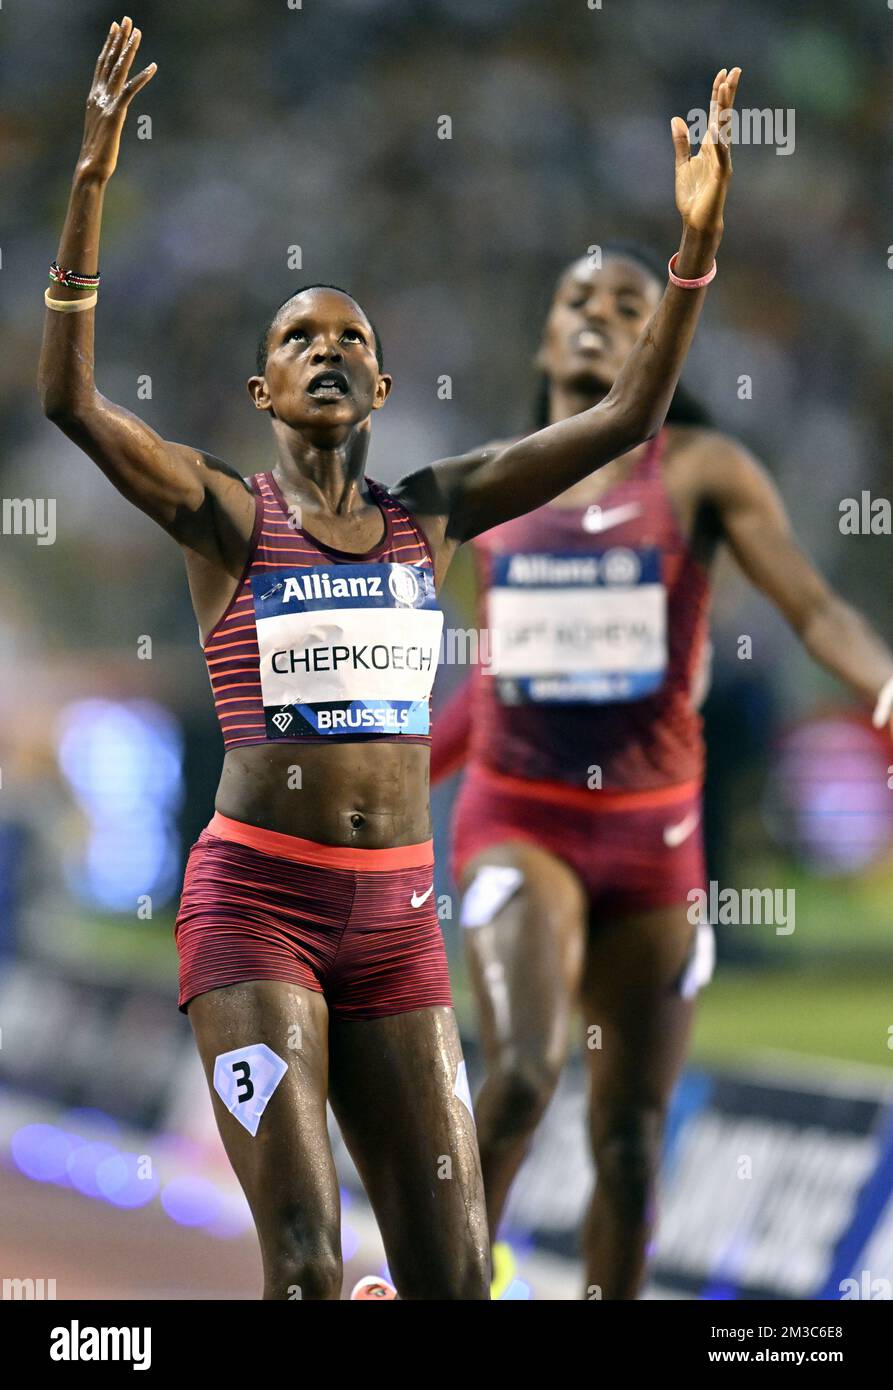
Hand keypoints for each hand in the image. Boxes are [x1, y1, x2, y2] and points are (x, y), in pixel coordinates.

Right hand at [77, 16, 155, 182]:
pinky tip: (152, 67)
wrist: (89, 168)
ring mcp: (106, 104)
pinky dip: (142, 78)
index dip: (109, 45)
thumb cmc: (97, 153)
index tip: (115, 28)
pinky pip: (129, 91)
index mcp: (94, 97)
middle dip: (119, 39)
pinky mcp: (115, 115)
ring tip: (137, 32)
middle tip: (126, 19)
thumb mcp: (101, 127)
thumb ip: (107, 114)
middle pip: (109, 61)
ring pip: (119, 70)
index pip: (102, 65)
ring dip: (129, 50)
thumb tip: (113, 111)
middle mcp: (98, 96)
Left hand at [671, 67, 740, 239]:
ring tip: (724, 89)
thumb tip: (677, 119)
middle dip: (727, 94)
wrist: (697, 221)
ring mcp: (722, 161)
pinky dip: (719, 142)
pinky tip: (716, 128)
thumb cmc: (693, 197)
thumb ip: (681, 143)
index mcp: (710, 146)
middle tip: (733, 71)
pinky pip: (721, 156)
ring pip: (724, 130)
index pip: (715, 115)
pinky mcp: (721, 176)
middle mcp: (719, 149)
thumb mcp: (682, 165)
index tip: (722, 74)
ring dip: (724, 110)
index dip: (717, 95)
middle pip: (724, 116)